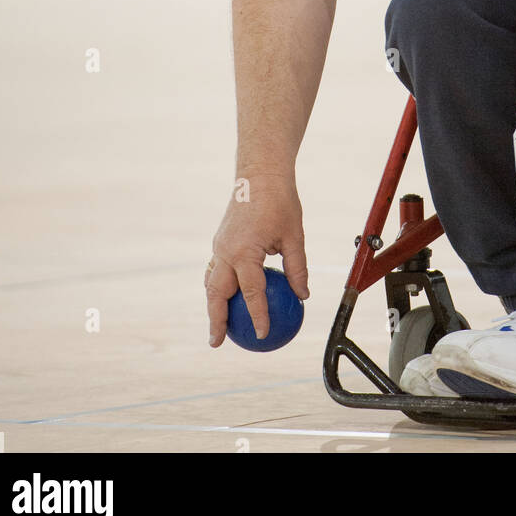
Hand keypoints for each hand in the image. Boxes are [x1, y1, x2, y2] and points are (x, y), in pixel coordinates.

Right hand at [205, 174, 309, 345]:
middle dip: (216, 320)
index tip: (263, 335)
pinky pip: (215, 269)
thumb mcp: (295, 236)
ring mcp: (219, 245)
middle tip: (218, 342)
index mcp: (245, 252)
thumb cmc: (280, 202)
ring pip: (212, 282)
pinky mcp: (220, 240)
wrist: (259, 173)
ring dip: (212, 304)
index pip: (251, 293)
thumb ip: (297, 268)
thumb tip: (303, 296)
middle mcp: (226, 251)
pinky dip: (217, 286)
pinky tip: (226, 297)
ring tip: (217, 326)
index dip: (258, 316)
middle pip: (217, 294)